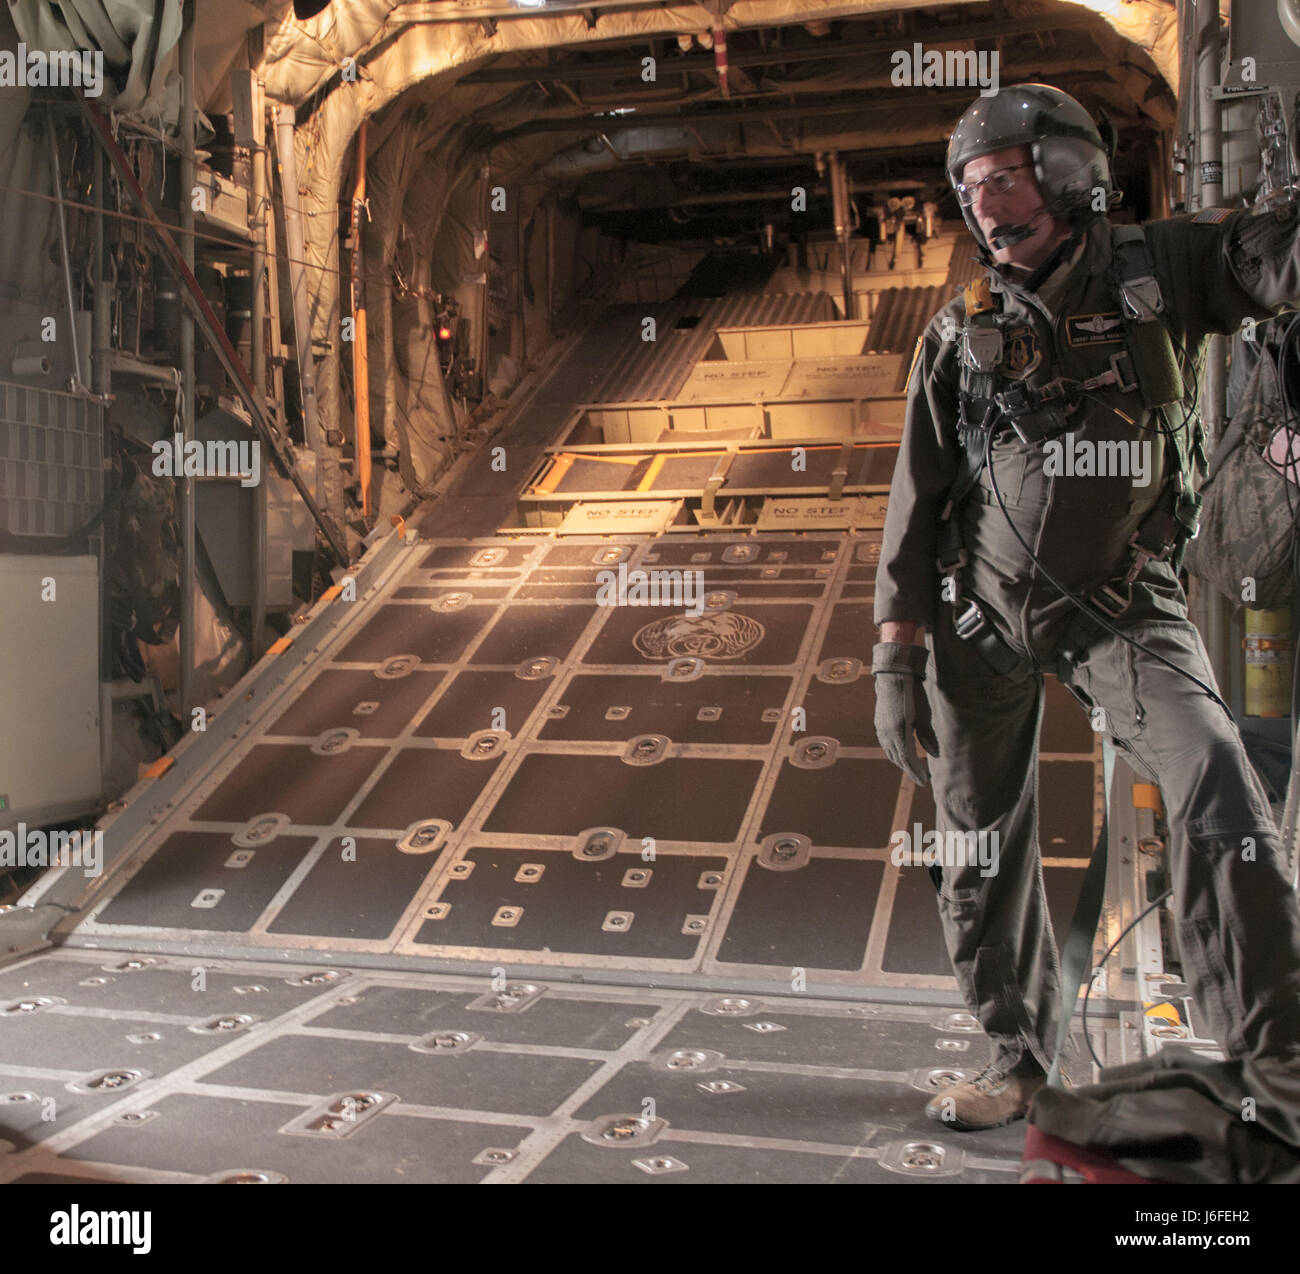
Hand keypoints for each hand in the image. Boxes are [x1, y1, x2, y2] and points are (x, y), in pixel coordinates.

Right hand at [871, 642, 939, 785]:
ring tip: (913, 767)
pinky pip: (886, 745)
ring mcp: (881, 729)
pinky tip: (901, 752)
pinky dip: (894, 752)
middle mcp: (887, 734)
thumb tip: (933, 754)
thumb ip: (928, 736)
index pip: (907, 759)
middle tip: (921, 777)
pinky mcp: (879, 724)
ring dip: (901, 762)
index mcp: (900, 732)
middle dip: (910, 770)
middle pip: (898, 759)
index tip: (924, 782)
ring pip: (890, 753)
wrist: (893, 676)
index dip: (916, 772)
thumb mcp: (924, 715)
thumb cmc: (913, 694)